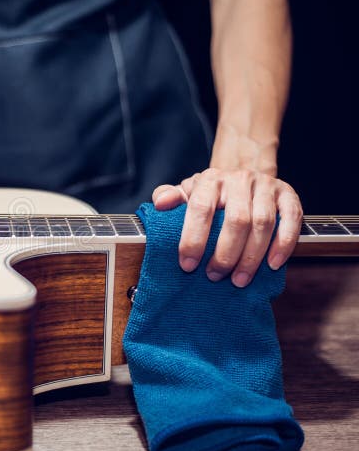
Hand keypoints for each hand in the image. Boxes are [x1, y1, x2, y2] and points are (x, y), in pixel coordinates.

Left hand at [152, 168, 302, 286]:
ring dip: (252, 257)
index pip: (200, 208)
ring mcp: (266, 186)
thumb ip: (170, 197)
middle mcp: (240, 180)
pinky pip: (291, 220)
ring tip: (239, 279)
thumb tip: (160, 204)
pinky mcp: (288, 195)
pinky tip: (273, 264)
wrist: (244, 171)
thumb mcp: (188, 191)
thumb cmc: (212, 191)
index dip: (193, 239)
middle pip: (236, 220)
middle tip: (215, 276)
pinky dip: (284, 245)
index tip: (188, 265)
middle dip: (225, 254)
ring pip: (263, 224)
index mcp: (211, 180)